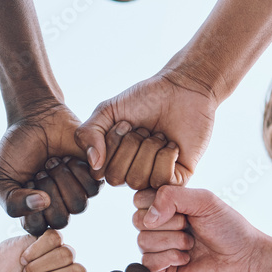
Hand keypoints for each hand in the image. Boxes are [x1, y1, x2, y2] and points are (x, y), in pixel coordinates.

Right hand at [0, 100, 102, 235]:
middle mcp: (58, 206)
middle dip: (48, 191)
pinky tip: (66, 156)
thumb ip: (11, 202)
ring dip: (62, 179)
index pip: (39, 228)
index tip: (24, 181)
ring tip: (52, 161)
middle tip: (40, 169)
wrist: (35, 118)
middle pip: (61, 220)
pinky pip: (93, 187)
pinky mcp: (93, 177)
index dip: (31, 206)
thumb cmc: (15, 150)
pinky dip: (76, 169)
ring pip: (79, 205)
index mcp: (35, 213)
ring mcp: (76, 192)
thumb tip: (42, 203)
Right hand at [75, 71, 217, 186]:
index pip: (99, 172)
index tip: (125, 123)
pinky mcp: (177, 179)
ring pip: (138, 180)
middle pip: (117, 178)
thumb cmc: (145, 99)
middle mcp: (131, 174)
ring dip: (149, 149)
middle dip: (130, 146)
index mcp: (112, 162)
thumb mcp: (107, 110)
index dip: (112, 145)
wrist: (183, 90)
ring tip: (159, 135)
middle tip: (144, 128)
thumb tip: (94, 163)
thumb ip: (88, 133)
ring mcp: (153, 179)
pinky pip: (162, 181)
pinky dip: (166, 157)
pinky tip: (172, 144)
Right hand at [133, 186, 263, 271]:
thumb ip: (171, 195)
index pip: (139, 199)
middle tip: (190, 228)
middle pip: (137, 219)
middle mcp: (157, 228)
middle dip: (169, 222)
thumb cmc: (228, 228)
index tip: (185, 209)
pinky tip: (187, 259)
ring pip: (142, 240)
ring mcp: (157, 251)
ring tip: (192, 245)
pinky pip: (148, 261)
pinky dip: (170, 258)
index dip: (159, 202)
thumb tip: (148, 217)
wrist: (244, 260)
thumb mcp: (204, 199)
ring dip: (173, 241)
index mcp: (165, 208)